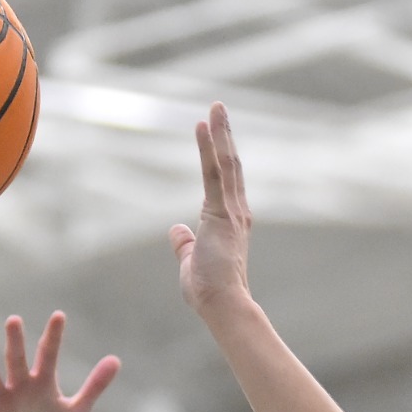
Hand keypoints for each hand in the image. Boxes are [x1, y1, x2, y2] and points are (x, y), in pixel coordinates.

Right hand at [0, 311, 120, 411]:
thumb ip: (95, 386)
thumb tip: (116, 359)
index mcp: (42, 383)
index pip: (48, 354)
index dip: (54, 336)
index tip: (59, 315)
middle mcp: (20, 387)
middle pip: (16, 360)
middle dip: (15, 342)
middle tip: (14, 320)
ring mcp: (1, 401)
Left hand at [169, 103, 253, 315]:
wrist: (224, 305)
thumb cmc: (210, 290)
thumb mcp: (190, 261)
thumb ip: (184, 243)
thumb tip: (175, 229)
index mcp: (231, 223)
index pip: (227, 182)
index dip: (222, 156)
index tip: (217, 135)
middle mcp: (236, 212)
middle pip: (231, 165)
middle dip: (225, 135)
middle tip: (220, 108)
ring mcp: (231, 211)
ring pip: (226, 163)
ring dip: (221, 133)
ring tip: (216, 106)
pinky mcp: (220, 213)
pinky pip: (213, 172)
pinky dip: (207, 147)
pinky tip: (202, 125)